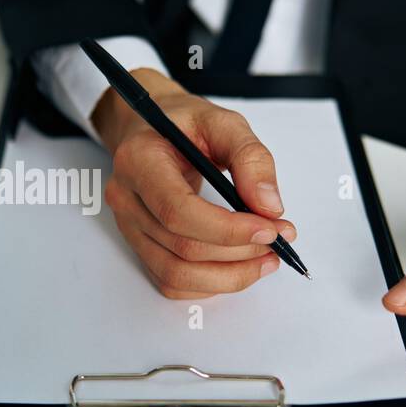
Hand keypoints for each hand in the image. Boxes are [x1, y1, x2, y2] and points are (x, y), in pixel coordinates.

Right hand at [91, 68, 296, 298]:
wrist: (152, 128)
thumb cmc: (184, 123)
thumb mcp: (223, 122)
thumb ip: (251, 158)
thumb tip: (270, 207)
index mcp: (139, 161)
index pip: (178, 211)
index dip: (227, 229)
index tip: (270, 228)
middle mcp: (126, 197)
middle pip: (182, 247)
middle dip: (239, 251)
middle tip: (279, 239)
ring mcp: (128, 225)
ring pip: (176, 273)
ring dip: (229, 276)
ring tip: (266, 259)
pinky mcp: (138, 244)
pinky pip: (171, 281)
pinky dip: (210, 284)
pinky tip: (237, 266)